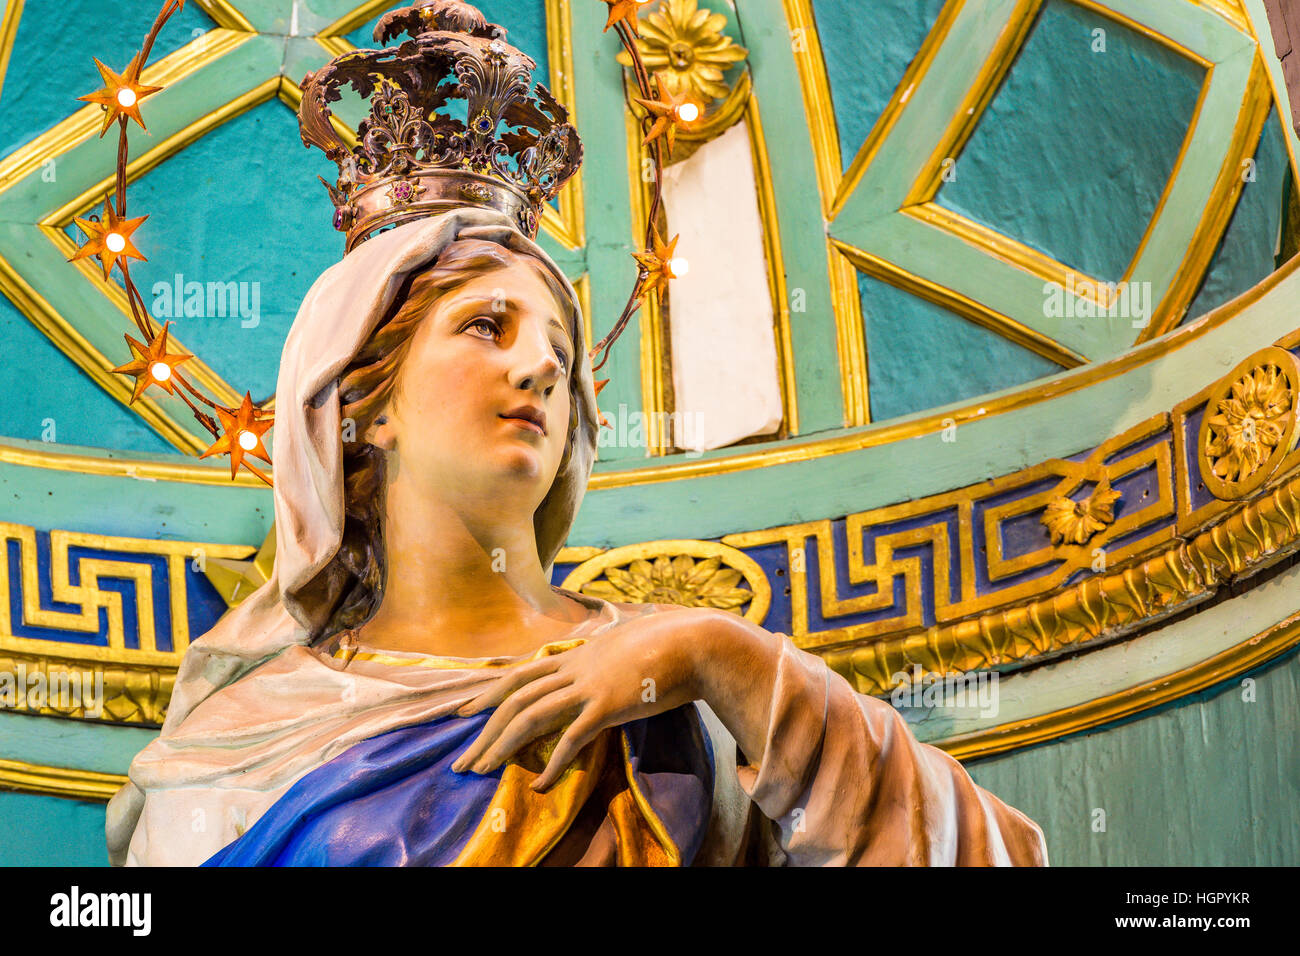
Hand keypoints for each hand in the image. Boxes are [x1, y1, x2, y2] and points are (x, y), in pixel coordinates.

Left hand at [450, 606, 707, 791]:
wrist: (696, 641)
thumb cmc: (670, 641)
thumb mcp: (627, 641)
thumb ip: (607, 653)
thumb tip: (604, 655)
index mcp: (577, 654)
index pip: (520, 673)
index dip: (488, 692)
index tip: (464, 711)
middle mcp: (575, 668)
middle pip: (515, 698)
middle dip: (484, 730)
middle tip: (462, 760)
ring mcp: (589, 686)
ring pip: (531, 715)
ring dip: (503, 746)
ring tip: (483, 771)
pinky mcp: (608, 705)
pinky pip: (572, 737)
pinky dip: (553, 762)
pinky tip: (540, 784)